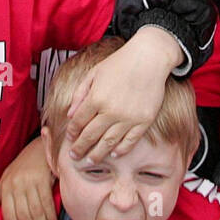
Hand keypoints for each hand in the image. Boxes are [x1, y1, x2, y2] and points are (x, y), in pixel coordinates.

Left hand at [0, 136, 56, 219]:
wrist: (40, 147)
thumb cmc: (23, 165)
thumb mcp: (7, 177)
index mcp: (5, 187)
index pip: (8, 215)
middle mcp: (16, 185)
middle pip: (23, 216)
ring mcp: (30, 181)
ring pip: (36, 211)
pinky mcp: (44, 178)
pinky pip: (47, 202)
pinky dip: (50, 216)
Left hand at [64, 27, 182, 160]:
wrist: (149, 58)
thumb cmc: (120, 62)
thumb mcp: (94, 73)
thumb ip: (80, 94)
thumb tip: (70, 114)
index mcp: (96, 98)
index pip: (79, 122)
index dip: (72, 132)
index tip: (70, 138)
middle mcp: (111, 111)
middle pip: (90, 136)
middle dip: (80, 148)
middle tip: (74, 157)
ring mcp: (128, 117)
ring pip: (109, 143)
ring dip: (97, 154)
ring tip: (90, 161)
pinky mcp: (144, 120)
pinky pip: (130, 141)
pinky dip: (121, 150)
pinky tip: (113, 153)